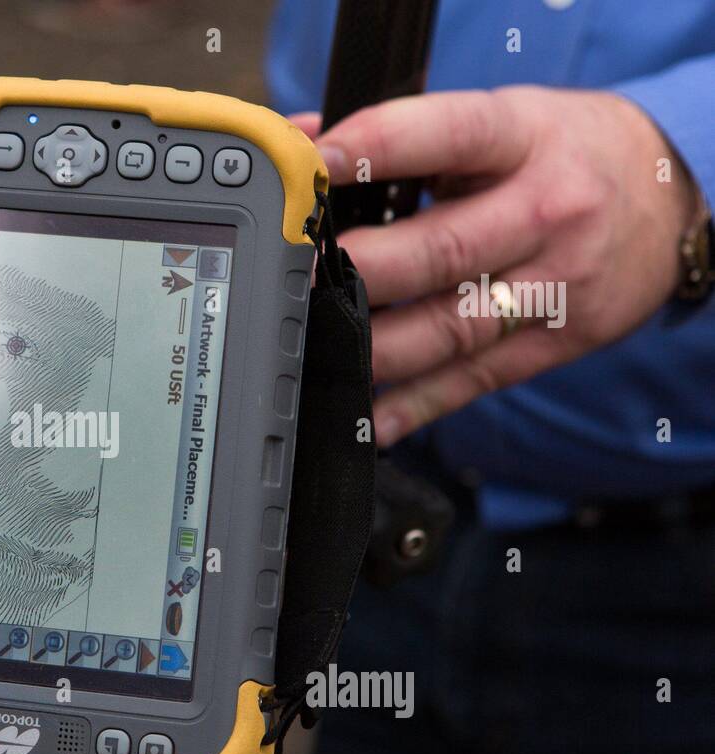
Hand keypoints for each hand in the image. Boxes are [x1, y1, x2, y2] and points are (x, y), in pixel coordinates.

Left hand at [291, 87, 696, 445]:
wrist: (671, 199)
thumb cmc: (563, 154)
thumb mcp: (505, 121)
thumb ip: (411, 135)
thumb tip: (306, 140)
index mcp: (527, 140)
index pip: (452, 135)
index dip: (379, 147)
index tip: (316, 160)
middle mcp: (546, 213)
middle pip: (443, 251)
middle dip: (361, 270)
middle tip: (299, 278)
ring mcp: (553, 286)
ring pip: (451, 329)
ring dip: (374, 347)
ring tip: (317, 346)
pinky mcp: (551, 343)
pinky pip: (473, 381)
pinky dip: (414, 405)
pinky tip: (370, 416)